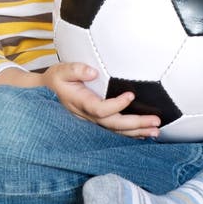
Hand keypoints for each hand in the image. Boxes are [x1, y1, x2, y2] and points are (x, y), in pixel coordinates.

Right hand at [41, 63, 161, 138]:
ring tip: (156, 132)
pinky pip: (115, 130)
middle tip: (155, 121)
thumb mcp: (61, 70)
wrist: (46, 93)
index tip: (131, 95)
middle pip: (114, 125)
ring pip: (116, 131)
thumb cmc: (56, 79)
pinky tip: (145, 134)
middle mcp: (88, 116)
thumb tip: (92, 72)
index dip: (116, 105)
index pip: (100, 109)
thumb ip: (75, 69)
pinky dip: (131, 134)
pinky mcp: (97, 121)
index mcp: (81, 103)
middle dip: (135, 124)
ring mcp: (92, 121)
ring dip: (137, 132)